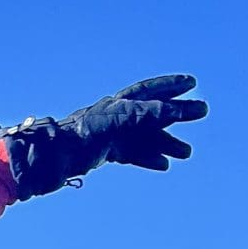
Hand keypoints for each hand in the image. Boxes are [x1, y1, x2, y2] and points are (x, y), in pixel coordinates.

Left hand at [0, 75, 205, 200]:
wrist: (45, 161)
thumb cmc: (75, 139)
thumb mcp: (113, 123)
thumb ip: (142, 115)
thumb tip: (171, 110)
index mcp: (115, 106)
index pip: (148, 92)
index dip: (170, 86)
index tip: (192, 83)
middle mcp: (113, 117)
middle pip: (151, 112)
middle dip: (176, 112)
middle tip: (202, 110)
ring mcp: (108, 135)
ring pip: (144, 136)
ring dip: (166, 142)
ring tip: (187, 153)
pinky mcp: (102, 153)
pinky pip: (130, 154)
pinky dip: (147, 158)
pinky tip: (163, 166)